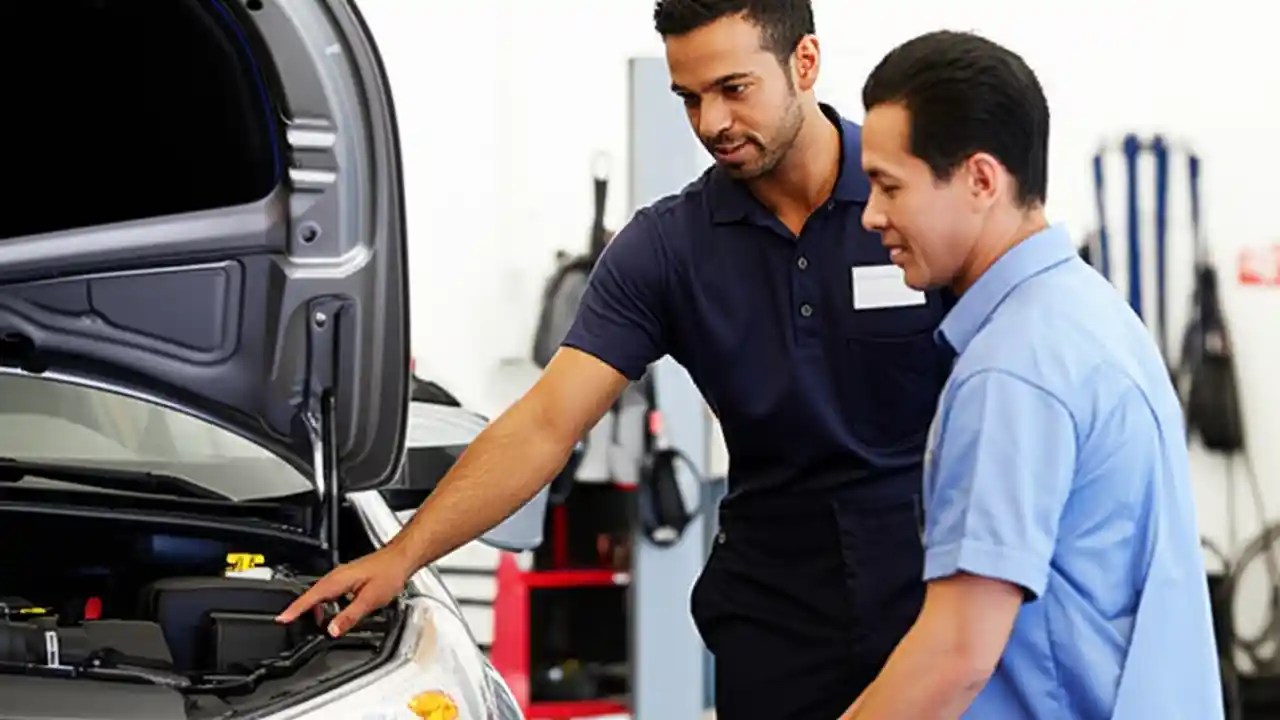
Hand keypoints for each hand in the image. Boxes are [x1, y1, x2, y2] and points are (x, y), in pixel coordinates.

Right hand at [275, 544, 418, 636]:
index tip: (281, 619)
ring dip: (318, 609)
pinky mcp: (349, 578)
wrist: (401, 559)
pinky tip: (336, 613)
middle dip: (303, 612)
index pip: (309, 597)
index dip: (294, 610)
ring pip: (322, 595)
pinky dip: (328, 604)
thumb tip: (332, 630)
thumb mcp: (369, 600)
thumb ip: (349, 616)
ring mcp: (342, 576)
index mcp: (337, 581)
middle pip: (312, 596)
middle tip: (297, 626)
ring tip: (319, 624)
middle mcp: (337, 576)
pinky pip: (331, 593)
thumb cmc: (389, 573)